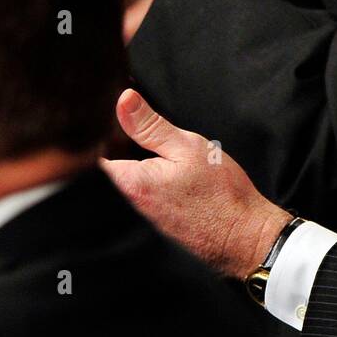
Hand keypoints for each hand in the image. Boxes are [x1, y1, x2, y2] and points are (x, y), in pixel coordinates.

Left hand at [102, 90, 290, 277]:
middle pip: (106, 174)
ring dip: (133, 171)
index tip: (118, 126)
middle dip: (119, 153)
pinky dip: (147, 190)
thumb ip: (150, 125)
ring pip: (122, 188)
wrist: (242, 236)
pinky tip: (170, 186)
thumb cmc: (220, 194)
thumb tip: (124, 100)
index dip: (103, 137)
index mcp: (129, 184)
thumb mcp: (188, 147)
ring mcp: (137, 222)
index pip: (94, 157)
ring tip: (161, 164)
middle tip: (142, 141)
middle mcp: (126, 208)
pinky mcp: (149, 231)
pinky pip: (136, 203)